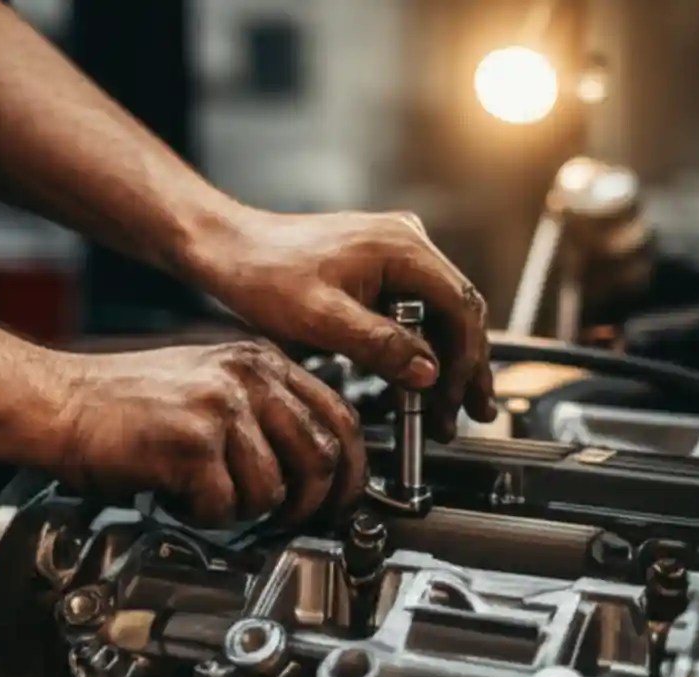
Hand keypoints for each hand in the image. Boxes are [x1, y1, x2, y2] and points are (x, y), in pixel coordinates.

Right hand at [54, 342, 364, 526]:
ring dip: (244, 512)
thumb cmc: (126, 402)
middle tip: (286, 521)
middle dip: (309, 505)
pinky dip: (203, 515)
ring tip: (209, 499)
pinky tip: (177, 496)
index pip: (341, 415)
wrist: (60, 401)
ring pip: (273, 490)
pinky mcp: (192, 441)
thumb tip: (315, 464)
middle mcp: (248, 377)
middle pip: (322, 457)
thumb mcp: (211, 381)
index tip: (344, 500)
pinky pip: (225, 505)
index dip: (353, 470)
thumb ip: (264, 410)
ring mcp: (222, 406)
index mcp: (260, 362)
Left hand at [185, 209, 496, 441]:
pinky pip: (415, 310)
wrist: (229, 249)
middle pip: (458, 310)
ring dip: (444, 360)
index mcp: (402, 247)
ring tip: (446, 409)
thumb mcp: (320, 318)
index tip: (455, 401)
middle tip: (470, 413)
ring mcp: (396, 252)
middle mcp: (407, 242)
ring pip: (439, 313)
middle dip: (464, 367)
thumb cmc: (264, 274)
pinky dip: (419, 347)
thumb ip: (379, 344)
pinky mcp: (380, 267)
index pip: (460, 308)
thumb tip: (429, 372)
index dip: (465, 361)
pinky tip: (417, 381)